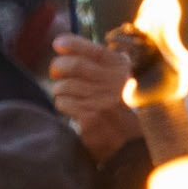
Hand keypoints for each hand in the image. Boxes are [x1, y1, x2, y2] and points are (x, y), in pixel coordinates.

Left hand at [49, 34, 142, 163]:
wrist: (131, 144)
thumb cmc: (123, 108)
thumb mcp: (121, 79)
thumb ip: (101, 62)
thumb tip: (64, 45)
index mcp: (122, 68)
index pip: (94, 50)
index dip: (73, 44)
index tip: (58, 45)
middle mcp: (114, 82)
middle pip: (73, 66)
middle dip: (58, 67)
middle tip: (56, 73)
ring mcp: (103, 101)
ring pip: (64, 85)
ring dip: (60, 89)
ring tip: (66, 95)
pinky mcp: (92, 118)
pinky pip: (64, 103)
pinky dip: (62, 104)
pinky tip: (69, 108)